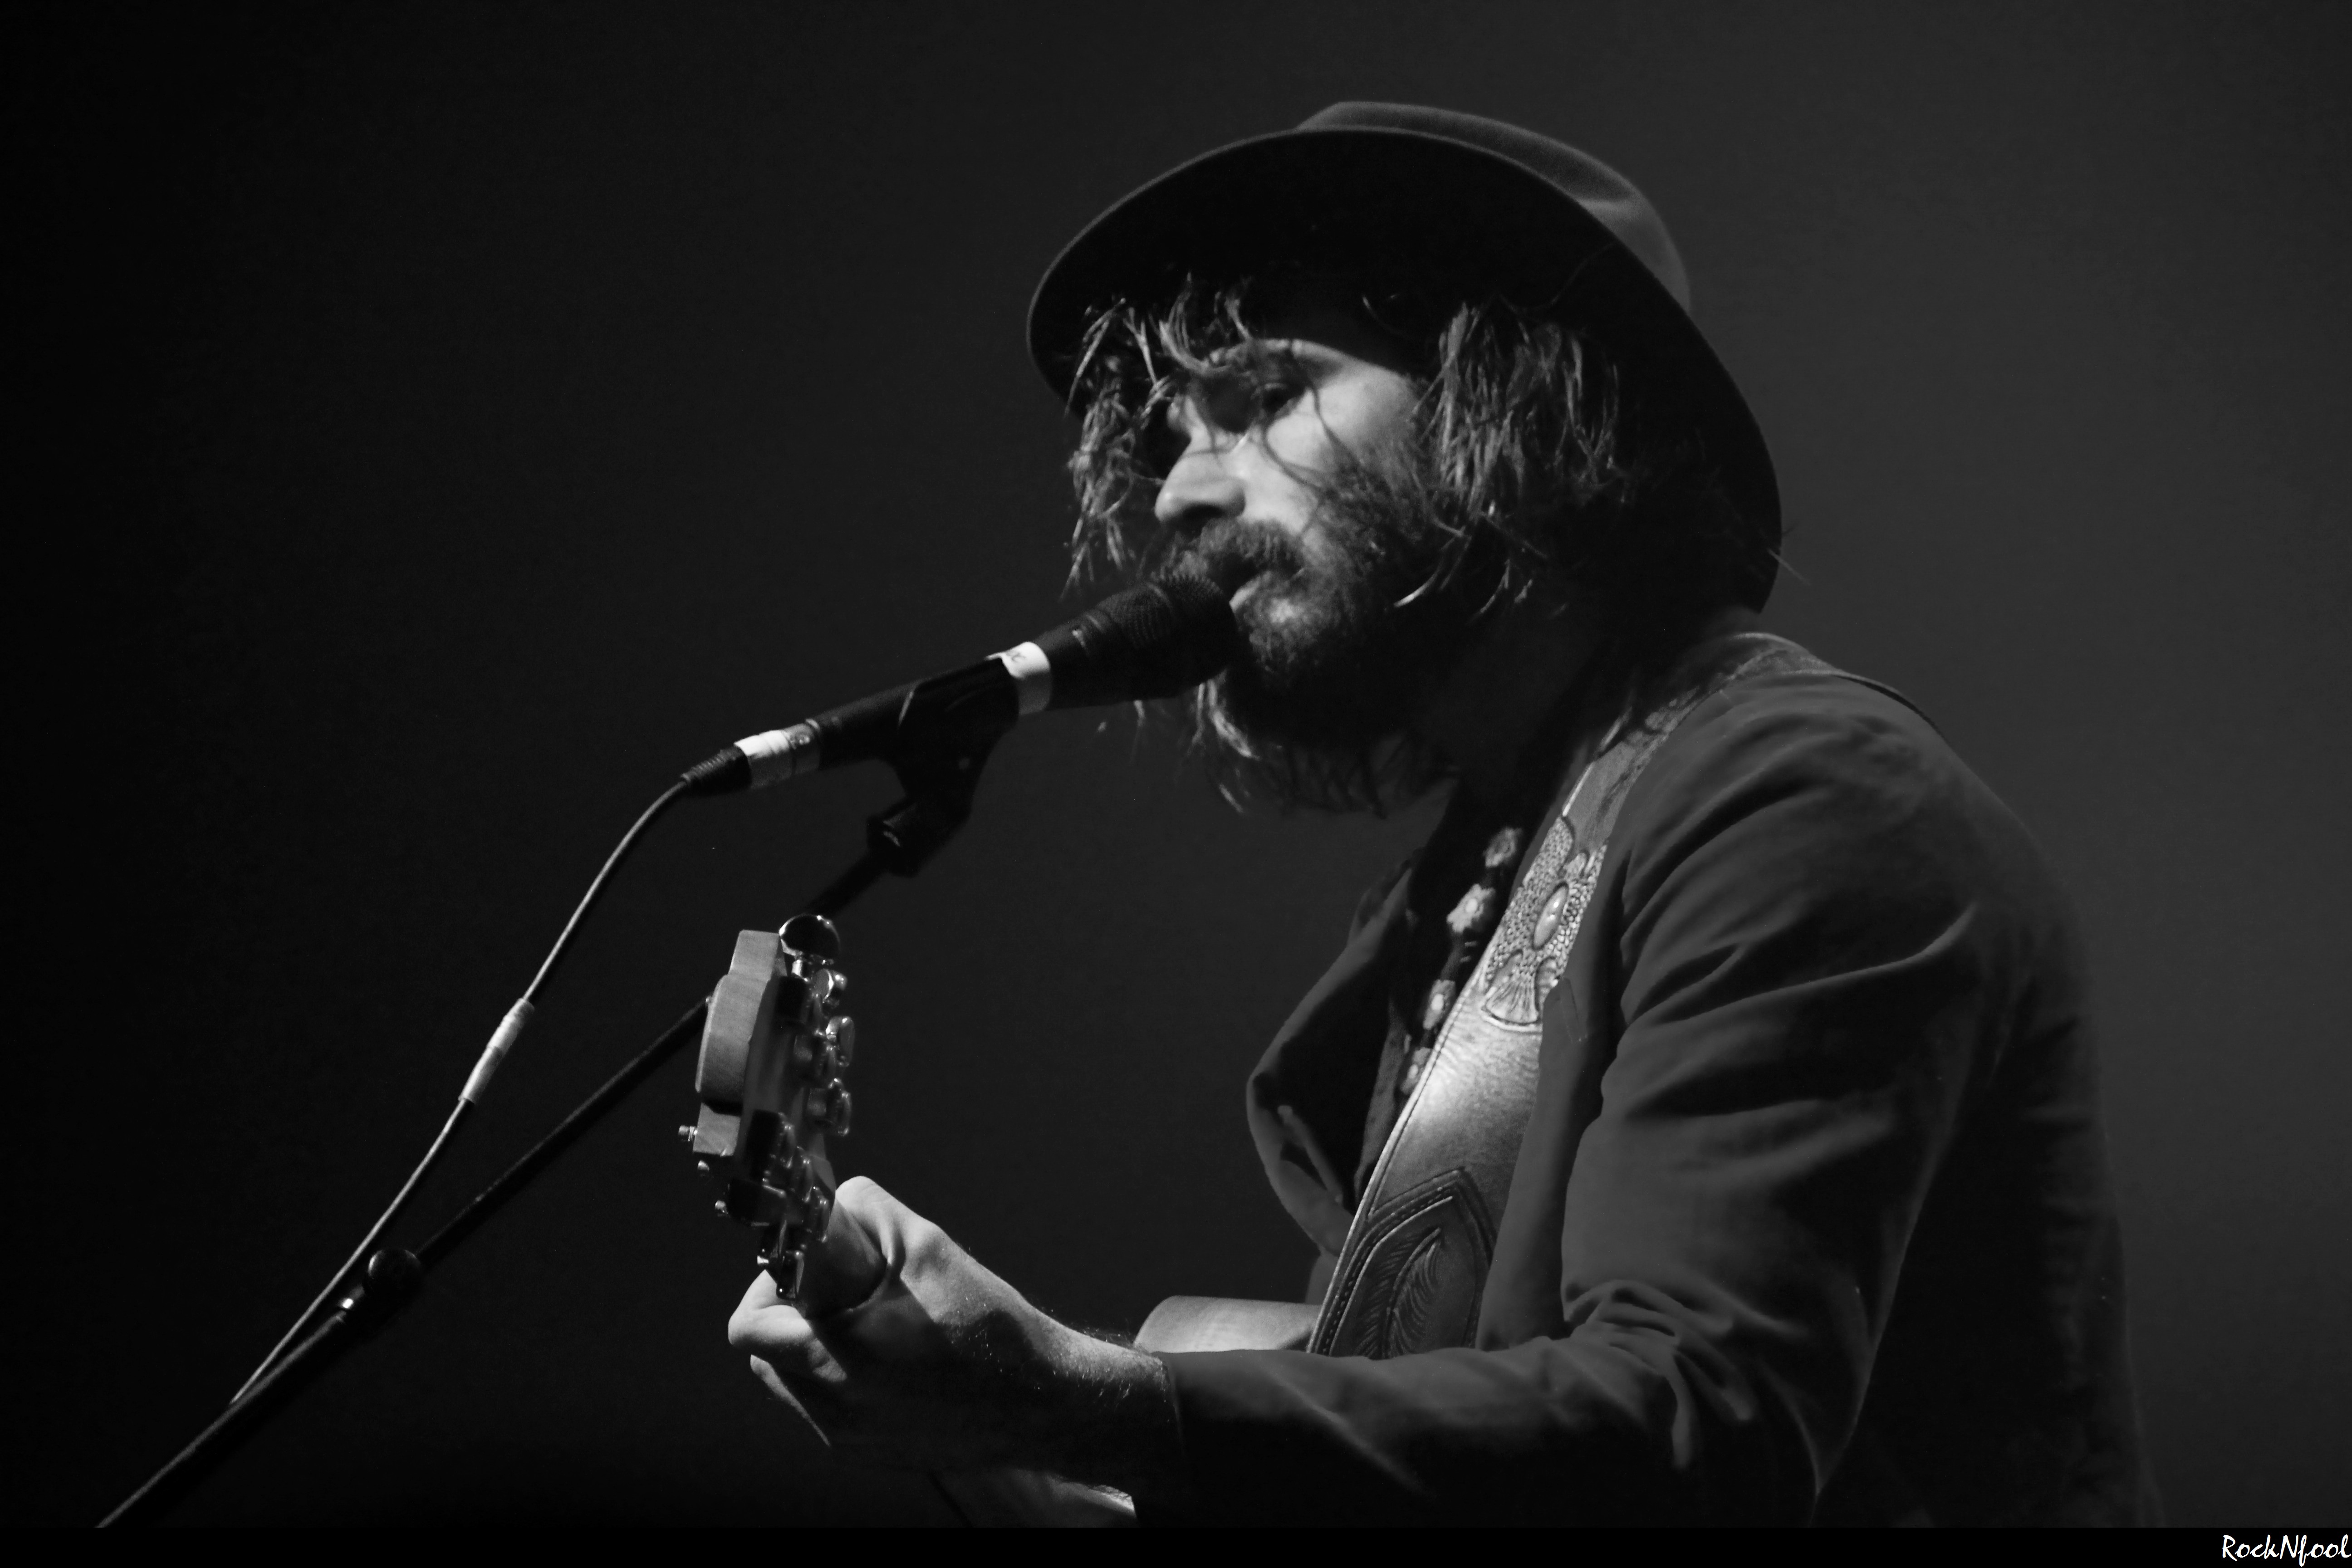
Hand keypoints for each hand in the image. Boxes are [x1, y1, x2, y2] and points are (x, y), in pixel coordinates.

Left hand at [727, 1176, 1181, 1489]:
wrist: (1042, 1401)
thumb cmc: (988, 1327)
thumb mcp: (927, 1245)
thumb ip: (867, 1211)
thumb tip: (834, 1200)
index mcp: (833, 1358)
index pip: (747, 1328)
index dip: (767, 1288)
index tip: (804, 1272)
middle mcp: (832, 1409)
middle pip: (766, 1357)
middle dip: (791, 1318)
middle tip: (840, 1294)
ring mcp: (850, 1438)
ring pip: (797, 1386)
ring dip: (816, 1350)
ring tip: (874, 1326)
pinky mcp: (873, 1453)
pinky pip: (832, 1410)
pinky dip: (846, 1380)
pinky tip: (896, 1359)